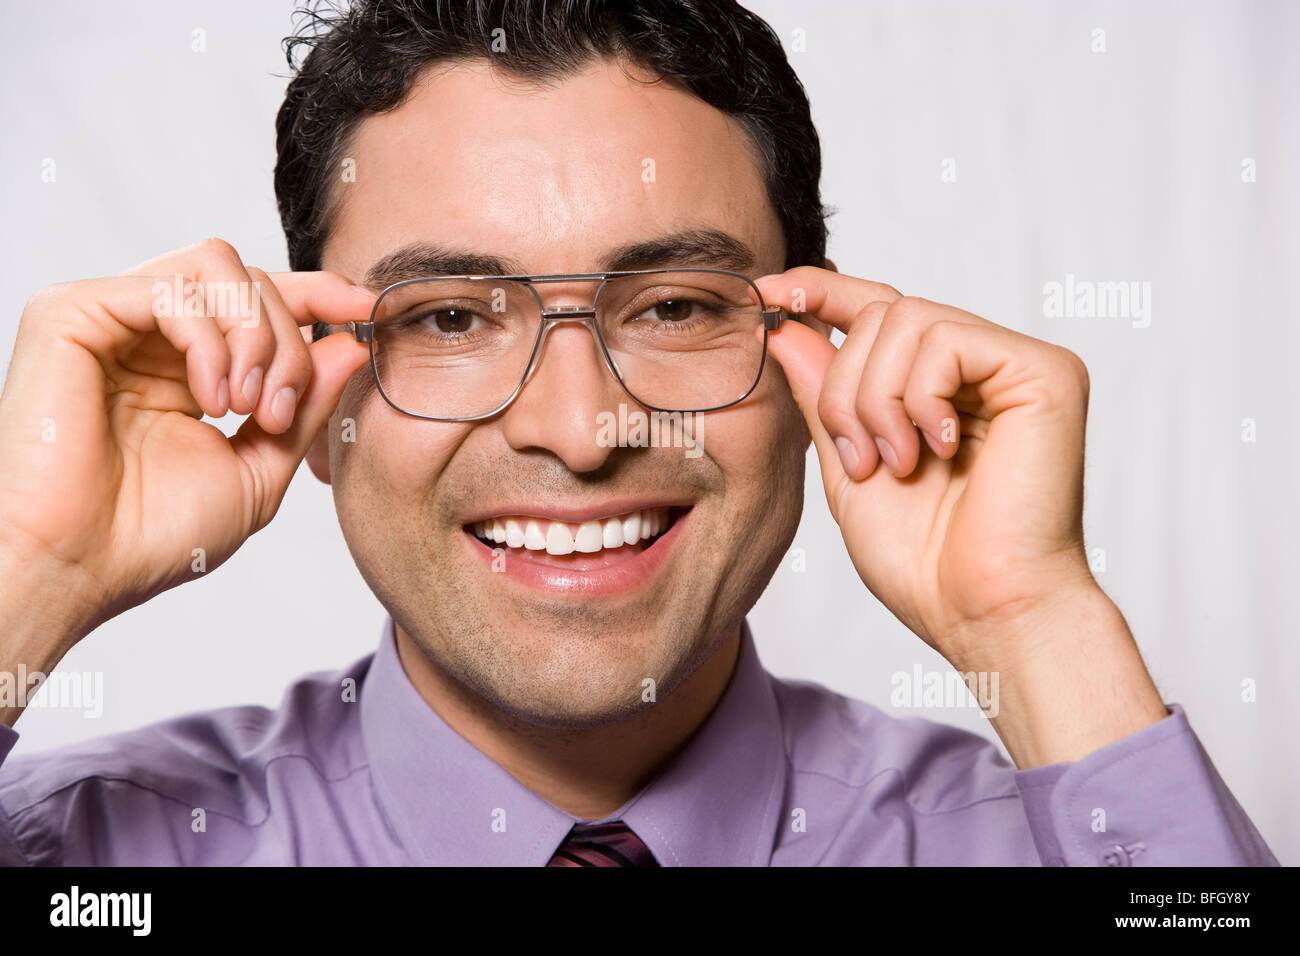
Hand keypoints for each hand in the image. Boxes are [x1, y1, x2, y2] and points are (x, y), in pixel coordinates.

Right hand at [0, 239, 371, 657]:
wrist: (82, 568)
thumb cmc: (154, 534)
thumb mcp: (259, 468)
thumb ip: (305, 406)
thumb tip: (349, 344)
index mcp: (185, 365)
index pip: (258, 300)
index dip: (317, 295)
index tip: (363, 310)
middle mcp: (146, 334)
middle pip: (249, 278)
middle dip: (289, 343)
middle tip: (279, 414)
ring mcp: (108, 317)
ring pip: (217, 266)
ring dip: (256, 337)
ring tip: (246, 408)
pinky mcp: (71, 313)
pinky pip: (172, 290)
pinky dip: (211, 341)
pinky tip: (209, 400)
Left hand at [757, 266, 1166, 764]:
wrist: (982, 613)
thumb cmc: (926, 563)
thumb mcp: (846, 469)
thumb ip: (822, 396)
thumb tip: (786, 324)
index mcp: (940, 387)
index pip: (876, 310)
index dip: (819, 292)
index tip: (765, 293)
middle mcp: (983, 366)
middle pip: (881, 312)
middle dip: (844, 388)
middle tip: (861, 459)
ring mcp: (1017, 364)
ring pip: (906, 318)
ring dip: (877, 400)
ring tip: (899, 464)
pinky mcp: (1046, 372)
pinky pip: (946, 340)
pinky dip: (918, 399)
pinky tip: (939, 449)